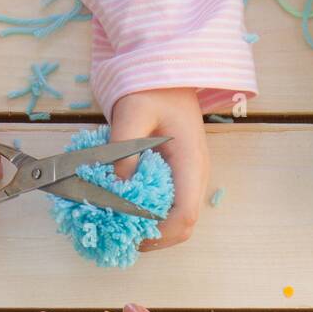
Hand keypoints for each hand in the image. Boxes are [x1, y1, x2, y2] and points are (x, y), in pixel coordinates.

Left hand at [109, 88, 207, 250]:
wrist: (165, 74)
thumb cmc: (151, 90)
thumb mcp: (132, 113)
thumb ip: (123, 149)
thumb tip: (116, 186)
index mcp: (190, 163)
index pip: (186, 215)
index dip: (160, 233)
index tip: (131, 235)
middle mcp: (196, 175)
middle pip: (185, 225)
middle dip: (155, 237)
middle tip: (122, 237)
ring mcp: (190, 177)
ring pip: (179, 218)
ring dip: (153, 228)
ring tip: (123, 227)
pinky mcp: (180, 175)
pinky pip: (171, 205)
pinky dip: (151, 215)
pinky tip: (128, 211)